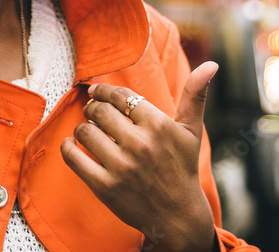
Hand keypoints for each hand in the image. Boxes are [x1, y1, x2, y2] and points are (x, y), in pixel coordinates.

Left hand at [61, 62, 218, 251]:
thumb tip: (211, 63)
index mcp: (158, 125)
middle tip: (91, 109)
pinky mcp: (105, 186)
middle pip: (100, 111)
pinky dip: (67, 147)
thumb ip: (195, 94)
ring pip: (85, 132)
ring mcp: (121, 166)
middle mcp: (139, 144)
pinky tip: (70, 143)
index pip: (121, 96)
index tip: (97, 91)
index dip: (105, 90)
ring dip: (81, 126)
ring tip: (86, 128)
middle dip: (92, 107)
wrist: (177, 214)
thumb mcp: (191, 130)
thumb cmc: (182, 167)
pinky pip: (74, 158)